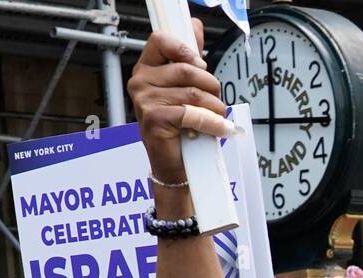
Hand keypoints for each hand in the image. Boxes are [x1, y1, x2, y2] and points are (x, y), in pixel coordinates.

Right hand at [127, 18, 234, 184]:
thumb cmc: (178, 128)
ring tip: (219, 117)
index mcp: (145, 69)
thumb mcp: (183, 90)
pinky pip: (192, 113)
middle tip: (217, 101)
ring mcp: (144, 101)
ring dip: (214, 107)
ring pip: (193, 93)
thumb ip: (187, 59)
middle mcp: (140, 82)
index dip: (185, 49)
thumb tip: (195, 25)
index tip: (202, 64)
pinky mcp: (154, 119)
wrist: (173, 166)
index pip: (160, 40)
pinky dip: (212, 122)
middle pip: (186, 70)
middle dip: (210, 86)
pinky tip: (222, 128)